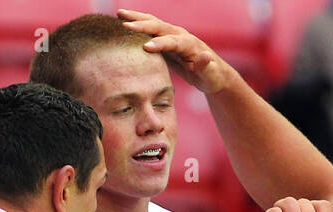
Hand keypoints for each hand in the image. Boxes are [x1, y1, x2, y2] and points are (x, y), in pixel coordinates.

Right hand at [119, 9, 236, 93]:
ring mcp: (173, 34)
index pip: (173, 42)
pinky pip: (150, 28)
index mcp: (189, 44)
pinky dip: (138, 23)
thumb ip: (206, 66)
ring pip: (153, 23)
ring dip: (137, 18)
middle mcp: (180, 35)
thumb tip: (206, 56)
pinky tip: (124, 21)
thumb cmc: (211, 77)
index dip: (160, 44)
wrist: (212, 72)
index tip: (146, 47)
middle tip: (125, 26)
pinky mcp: (166, 39)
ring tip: (119, 14)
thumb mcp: (210, 75)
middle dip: (143, 26)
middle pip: (160, 27)